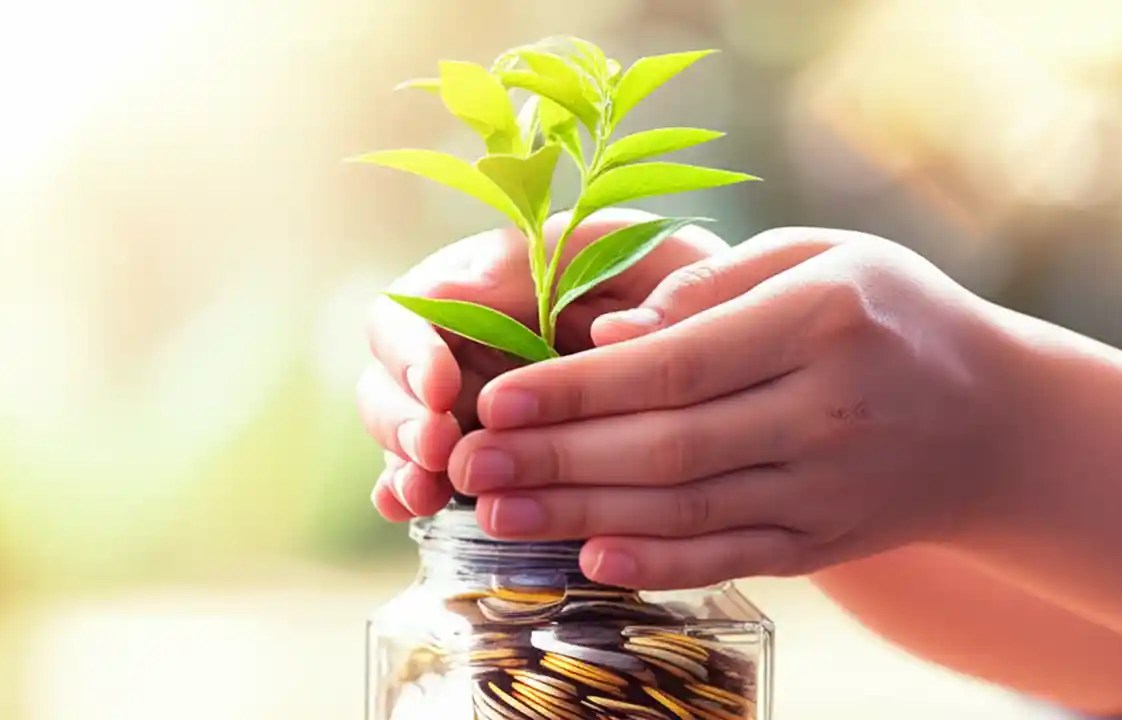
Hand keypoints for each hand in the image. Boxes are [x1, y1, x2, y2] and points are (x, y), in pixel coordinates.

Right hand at [356, 209, 726, 520]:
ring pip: (402, 419)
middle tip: (437, 446)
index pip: (423, 300)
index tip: (443, 388)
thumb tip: (515, 301)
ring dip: (403, 454)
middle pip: (392, 365)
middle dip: (402, 409)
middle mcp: (472, 334)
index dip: (417, 345)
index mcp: (502, 277)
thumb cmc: (692, 294)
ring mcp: (472, 395)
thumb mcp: (662, 258)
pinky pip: (427, 468)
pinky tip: (408, 507)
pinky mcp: (484, 449)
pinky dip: (405, 486)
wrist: (729, 362)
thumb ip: (597, 267)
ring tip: (427, 490)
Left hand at [452, 228, 1013, 588]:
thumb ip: (716, 286)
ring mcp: (827, 487)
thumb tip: (609, 331)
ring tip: (497, 510)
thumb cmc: (894, 314)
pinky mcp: (825, 542)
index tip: (495, 396)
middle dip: (554, 456)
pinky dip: (657, 563)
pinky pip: (729, 558)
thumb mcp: (822, 256)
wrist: (994, 418)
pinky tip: (588, 557)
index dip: (576, 388)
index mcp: (821, 320)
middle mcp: (826, 410)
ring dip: (580, 513)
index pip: (673, 364)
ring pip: (685, 509)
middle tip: (468, 461)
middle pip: (665, 445)